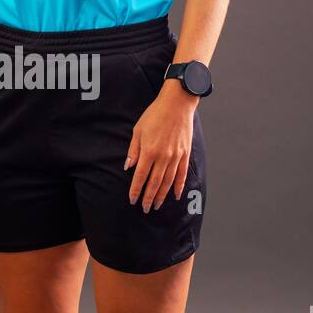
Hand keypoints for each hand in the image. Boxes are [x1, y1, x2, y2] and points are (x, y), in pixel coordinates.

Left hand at [124, 84, 196, 212]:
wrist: (177, 104)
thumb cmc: (155, 115)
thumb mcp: (138, 130)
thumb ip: (133, 150)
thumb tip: (128, 167)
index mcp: (149, 151)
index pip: (140, 176)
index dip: (136, 190)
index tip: (133, 200)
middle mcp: (163, 157)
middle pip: (154, 183)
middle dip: (149, 197)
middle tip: (145, 208)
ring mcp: (176, 156)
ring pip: (168, 182)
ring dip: (162, 195)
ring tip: (157, 205)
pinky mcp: (185, 154)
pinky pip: (182, 174)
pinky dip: (179, 186)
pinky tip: (176, 195)